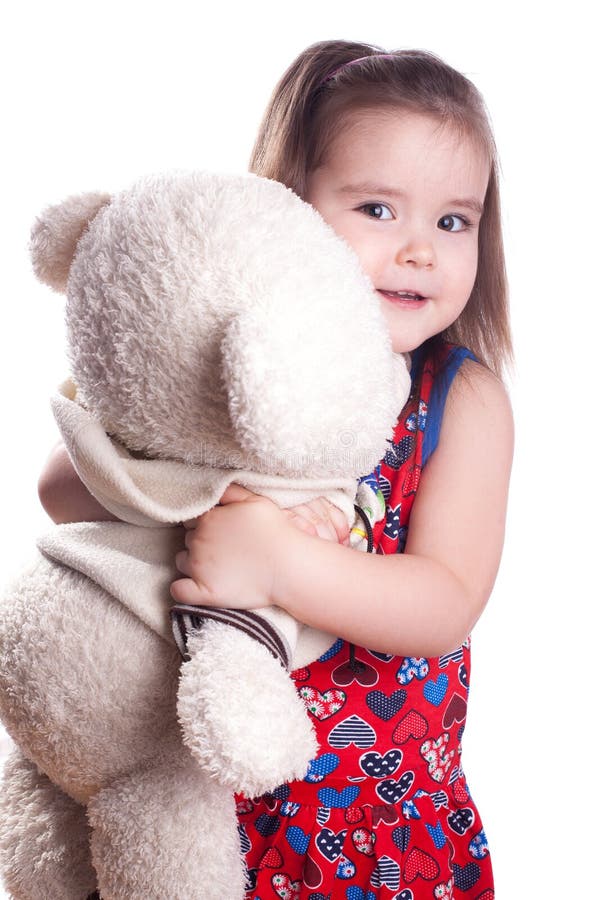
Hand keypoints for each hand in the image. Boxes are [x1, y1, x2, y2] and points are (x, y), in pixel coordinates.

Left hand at [170, 487, 349, 607]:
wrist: (288, 566)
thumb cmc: (275, 532)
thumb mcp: (254, 501)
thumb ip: (230, 492)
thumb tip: (214, 490)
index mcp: (208, 519)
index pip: (191, 519)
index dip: (205, 524)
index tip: (220, 532)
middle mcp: (198, 541)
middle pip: (188, 539)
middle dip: (201, 542)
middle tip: (223, 548)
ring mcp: (198, 567)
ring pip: (182, 561)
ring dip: (193, 562)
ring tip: (216, 566)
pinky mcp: (204, 591)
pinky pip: (179, 591)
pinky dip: (183, 589)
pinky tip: (196, 586)